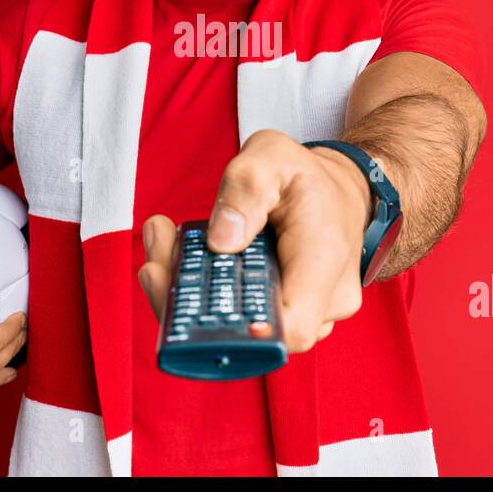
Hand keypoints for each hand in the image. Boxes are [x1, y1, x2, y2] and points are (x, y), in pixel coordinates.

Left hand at [138, 129, 372, 353]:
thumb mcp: (273, 157)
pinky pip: (242, 316)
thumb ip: (246, 189)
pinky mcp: (283, 313)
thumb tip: (220, 238)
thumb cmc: (305, 177)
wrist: (336, 192)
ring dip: (193, 293)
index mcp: (324, 261)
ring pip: (243, 326)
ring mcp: (307, 313)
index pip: (293, 329)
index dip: (243, 334)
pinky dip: (206, 292)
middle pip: (254, 332)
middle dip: (192, 301)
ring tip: (163, 241)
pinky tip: (178, 255)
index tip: (194, 303)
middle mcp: (324, 301)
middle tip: (156, 249)